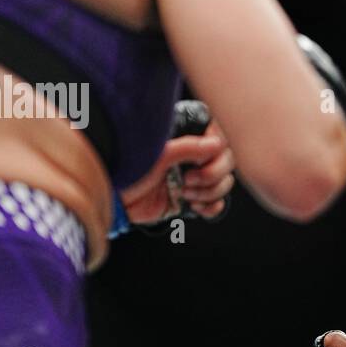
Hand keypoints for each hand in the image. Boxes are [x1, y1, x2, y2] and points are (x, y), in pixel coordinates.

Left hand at [119, 120, 234, 224]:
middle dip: (212, 175)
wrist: (117, 202)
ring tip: (185, 193)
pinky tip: (195, 206)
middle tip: (188, 180)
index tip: (201, 160)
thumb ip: (188, 147)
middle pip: (227, 162)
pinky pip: (217, 204)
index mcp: (186, 140)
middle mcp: (194, 158)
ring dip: (209, 192)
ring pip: (224, 184)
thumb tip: (218, 144)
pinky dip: (211, 207)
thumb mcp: (158, 156)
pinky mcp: (193, 199)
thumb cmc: (129, 171)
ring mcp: (195, 179)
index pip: (220, 139)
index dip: (217, 152)